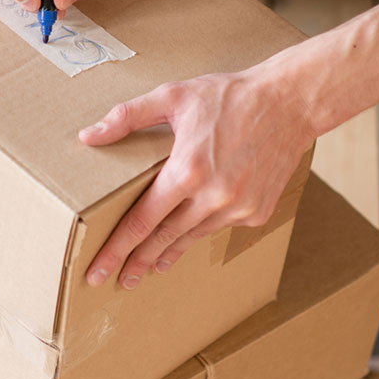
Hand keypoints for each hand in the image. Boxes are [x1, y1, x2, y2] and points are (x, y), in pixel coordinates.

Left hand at [79, 64, 316, 288]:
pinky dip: (199, 232)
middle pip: (164, 238)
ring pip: (192, 237)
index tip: (97, 271)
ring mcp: (240, 208)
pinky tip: (185, 239)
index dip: (116, 249)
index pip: (142, 221)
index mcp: (188, 170)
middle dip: (136, 263)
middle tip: (116, 281)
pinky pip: (219, 227)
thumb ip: (127, 117)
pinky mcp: (258, 212)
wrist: (291, 103)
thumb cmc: (230, 96)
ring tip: (147, 267)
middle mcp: (215, 196)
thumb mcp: (173, 96)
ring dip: (166, 254)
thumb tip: (88, 136)